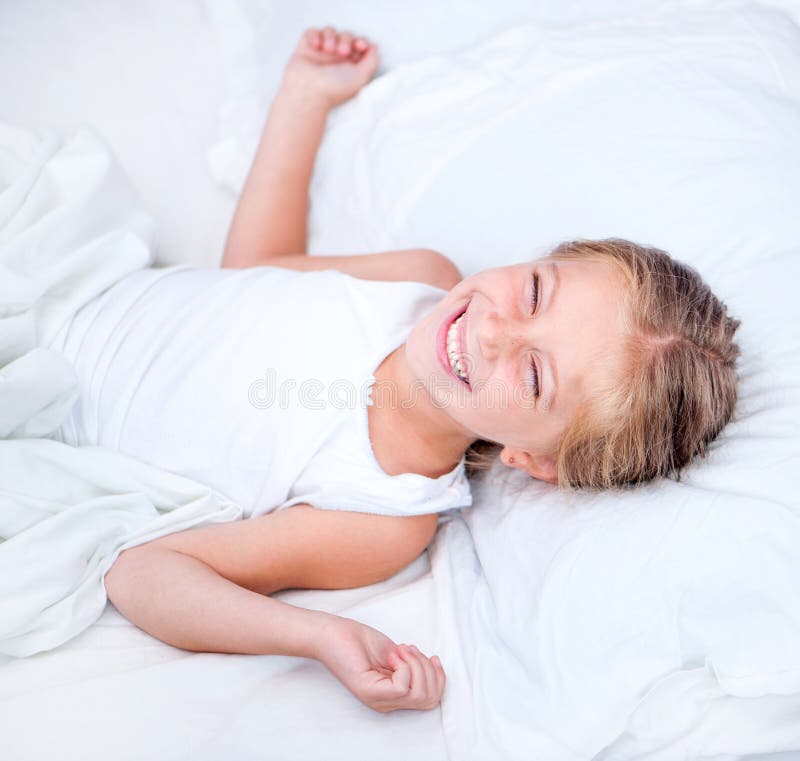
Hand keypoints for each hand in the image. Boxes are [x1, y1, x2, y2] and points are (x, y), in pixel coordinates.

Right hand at [282, 27, 379, 108]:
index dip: (361, 42)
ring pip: (330, 31)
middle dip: (346, 40)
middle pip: (346, 36)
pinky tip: (315, 47)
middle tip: (342, 52)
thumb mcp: (362, 77)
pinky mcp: (306, 49)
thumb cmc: (333, 89)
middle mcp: (336, 60)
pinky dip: (314, 36)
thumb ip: (373, 61)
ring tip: (327, 50)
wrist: (308, 92)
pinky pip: (312, 32)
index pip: (359, 46)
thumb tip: (374, 47)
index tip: (360, 46)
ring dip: (331, 37)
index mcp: (350, 67)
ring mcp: (321, 54)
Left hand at [319, 617, 445, 712]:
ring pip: (418, 693)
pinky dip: (404, 666)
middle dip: (428, 670)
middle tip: (410, 650)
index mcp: (393, 695)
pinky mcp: (369, 691)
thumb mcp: (396, 654)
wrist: (333, 634)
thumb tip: (432, 668)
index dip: (438, 677)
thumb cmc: (360, 641)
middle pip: (428, 698)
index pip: (430, 699)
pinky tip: (392, 655)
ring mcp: (377, 699)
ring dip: (416, 665)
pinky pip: (402, 687)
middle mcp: (386, 702)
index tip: (430, 656)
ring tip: (401, 650)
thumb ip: (412, 665)